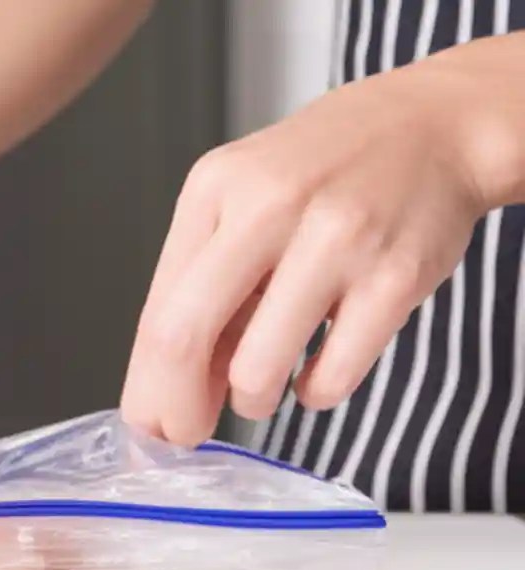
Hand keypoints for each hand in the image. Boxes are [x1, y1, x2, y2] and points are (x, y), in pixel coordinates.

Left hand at [119, 43, 521, 446]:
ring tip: (259, 393)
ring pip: (256, 369)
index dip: (147, 384)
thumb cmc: (322, 173)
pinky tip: (313, 376)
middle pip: (184, 337)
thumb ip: (205, 284)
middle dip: (176, 409)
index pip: (159, 311)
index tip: (147, 422)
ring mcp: (336, 241)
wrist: (431, 124)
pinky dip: (315, 394)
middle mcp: (269, 208)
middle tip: (184, 435)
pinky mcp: (395, 277)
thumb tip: (171, 387)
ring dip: (251, 402)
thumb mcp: (243, 202)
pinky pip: (333, 375)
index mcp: (215, 190)